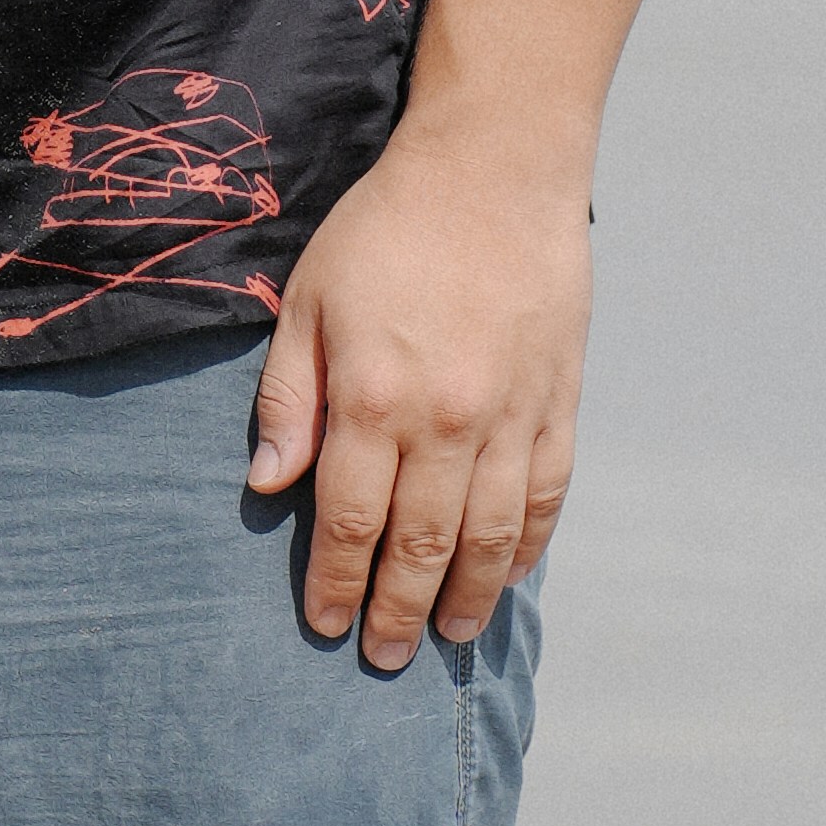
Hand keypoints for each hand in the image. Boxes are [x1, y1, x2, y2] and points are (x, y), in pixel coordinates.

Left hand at [246, 128, 589, 667]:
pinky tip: (508, 575)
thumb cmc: (385, 228)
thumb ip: (288, 397)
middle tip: (382, 656)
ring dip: (468, 597)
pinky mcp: (559, 401)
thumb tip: (266, 485)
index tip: (322, 625)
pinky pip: (545, 493)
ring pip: (490, 535)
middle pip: (421, 544)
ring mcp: (512, 415)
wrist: (494, 169)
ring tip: (449, 638)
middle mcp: (447, 421)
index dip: (333, 582)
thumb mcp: (308, 299)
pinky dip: (527, 544)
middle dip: (397, 610)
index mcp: (373, 398)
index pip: (347, 520)